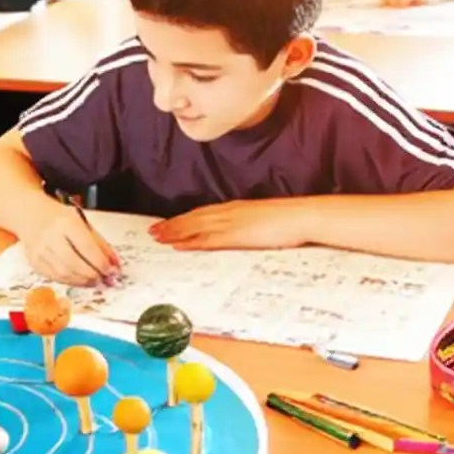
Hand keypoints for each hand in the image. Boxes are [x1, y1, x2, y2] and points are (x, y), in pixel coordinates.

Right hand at [20, 206, 122, 286]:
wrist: (30, 215)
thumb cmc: (60, 218)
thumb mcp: (83, 223)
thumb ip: (100, 244)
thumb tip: (115, 264)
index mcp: (66, 222)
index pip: (86, 247)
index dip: (101, 262)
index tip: (112, 270)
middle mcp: (51, 237)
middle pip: (74, 263)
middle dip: (93, 275)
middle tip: (105, 279)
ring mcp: (40, 251)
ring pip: (64, 274)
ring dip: (83, 281)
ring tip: (95, 281)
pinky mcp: (35, 263)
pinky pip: (55, 278)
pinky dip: (70, 282)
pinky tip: (80, 280)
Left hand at [149, 200, 309, 250]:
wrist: (301, 216)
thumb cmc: (287, 219)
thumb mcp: (262, 219)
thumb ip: (247, 223)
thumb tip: (241, 230)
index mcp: (234, 208)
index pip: (202, 213)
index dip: (183, 218)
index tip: (168, 223)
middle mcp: (228, 213)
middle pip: (193, 219)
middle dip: (172, 225)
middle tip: (152, 231)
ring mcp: (231, 223)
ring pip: (195, 227)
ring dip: (175, 232)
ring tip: (157, 237)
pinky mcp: (236, 235)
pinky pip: (209, 239)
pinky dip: (192, 242)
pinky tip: (179, 245)